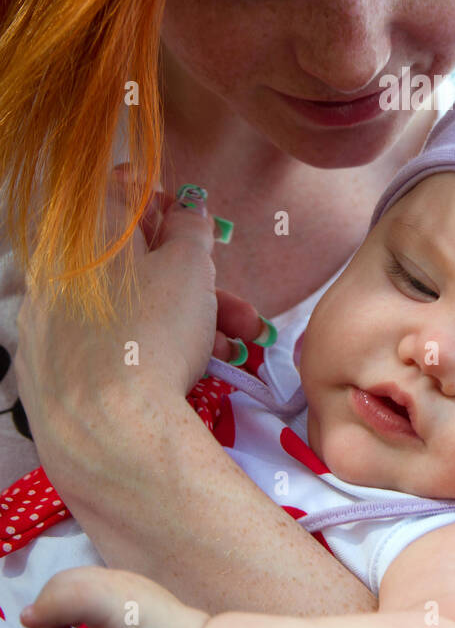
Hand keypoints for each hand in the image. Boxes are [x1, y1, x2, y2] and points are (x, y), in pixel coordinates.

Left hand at [13, 169, 265, 480]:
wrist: (110, 436)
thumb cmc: (153, 337)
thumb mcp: (189, 266)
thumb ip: (190, 227)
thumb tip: (186, 210)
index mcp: (81, 237)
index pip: (120, 191)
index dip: (165, 202)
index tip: (195, 226)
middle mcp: (55, 275)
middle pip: (132, 262)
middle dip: (195, 278)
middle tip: (234, 301)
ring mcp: (47, 328)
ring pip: (127, 308)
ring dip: (187, 319)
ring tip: (235, 346)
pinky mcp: (50, 374)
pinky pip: (107, 345)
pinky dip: (146, 349)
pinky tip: (194, 370)